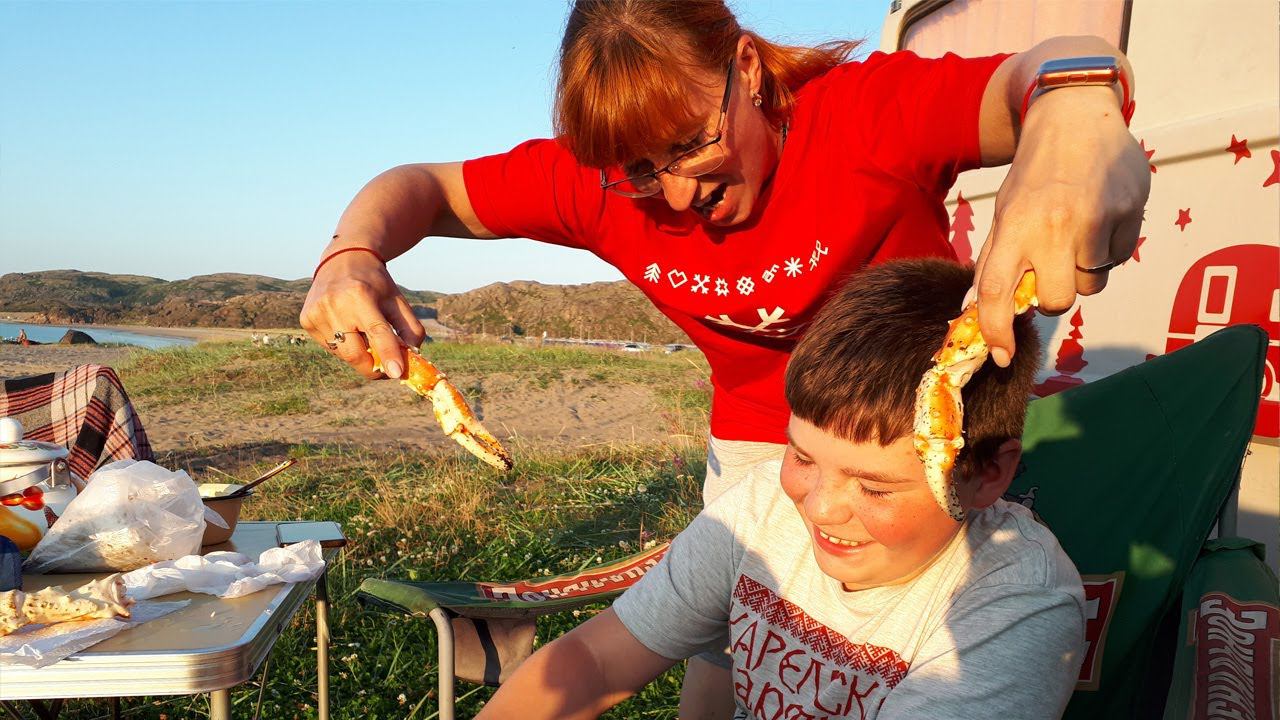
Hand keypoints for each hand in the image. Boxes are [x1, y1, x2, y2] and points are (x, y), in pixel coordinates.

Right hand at [300, 249, 425, 378]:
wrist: (343, 260)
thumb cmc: (376, 284)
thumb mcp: (398, 300)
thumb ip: (410, 330)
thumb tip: (412, 362)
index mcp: (360, 295)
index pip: (376, 332)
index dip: (388, 355)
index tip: (397, 373)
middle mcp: (334, 304)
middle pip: (355, 353)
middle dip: (374, 367)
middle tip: (388, 368)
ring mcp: (316, 313)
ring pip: (343, 354)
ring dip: (360, 355)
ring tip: (366, 336)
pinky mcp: (306, 320)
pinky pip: (330, 347)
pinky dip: (344, 346)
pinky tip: (348, 328)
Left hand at [974, 86, 1149, 365]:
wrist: (1077, 118)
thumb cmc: (1035, 173)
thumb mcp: (1004, 212)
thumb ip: (994, 261)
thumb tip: (974, 311)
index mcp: (1015, 226)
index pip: (996, 291)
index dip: (996, 331)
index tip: (999, 355)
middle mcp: (1054, 226)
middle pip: (1057, 301)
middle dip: (1053, 297)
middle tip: (1052, 269)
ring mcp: (1096, 219)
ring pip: (1091, 285)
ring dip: (1083, 271)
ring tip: (1077, 234)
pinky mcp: (1130, 211)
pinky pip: (1119, 259)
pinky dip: (1108, 250)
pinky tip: (1100, 219)